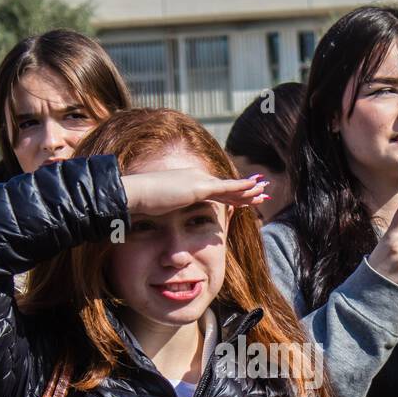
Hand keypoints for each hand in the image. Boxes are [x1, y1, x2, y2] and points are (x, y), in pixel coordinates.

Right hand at [122, 168, 268, 216]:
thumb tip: (167, 219)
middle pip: (225, 185)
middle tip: (260, 191)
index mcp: (186, 181)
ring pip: (229, 186)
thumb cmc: (141, 203)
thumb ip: (169, 210)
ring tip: (263, 192)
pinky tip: (254, 189)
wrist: (134, 194)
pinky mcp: (199, 187)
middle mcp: (195, 177)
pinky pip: (226, 188)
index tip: (241, 196)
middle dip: (243, 189)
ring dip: (248, 189)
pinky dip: (242, 188)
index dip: (229, 192)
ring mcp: (197, 180)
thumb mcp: (159, 207)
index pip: (213, 188)